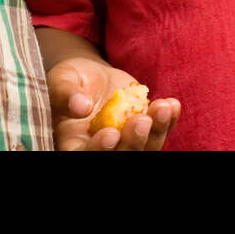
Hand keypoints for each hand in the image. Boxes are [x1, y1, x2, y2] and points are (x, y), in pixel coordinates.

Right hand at [47, 55, 181, 150]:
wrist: (91, 76)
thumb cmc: (70, 80)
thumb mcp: (62, 80)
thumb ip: (66, 93)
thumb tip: (80, 105)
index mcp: (75, 144)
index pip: (86, 155)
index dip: (100, 149)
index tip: (111, 133)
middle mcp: (103, 149)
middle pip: (121, 157)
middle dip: (134, 143)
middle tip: (141, 120)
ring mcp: (126, 141)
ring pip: (145, 149)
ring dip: (157, 132)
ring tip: (162, 108)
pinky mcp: (143, 129)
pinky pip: (159, 131)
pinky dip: (168, 122)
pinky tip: (172, 106)